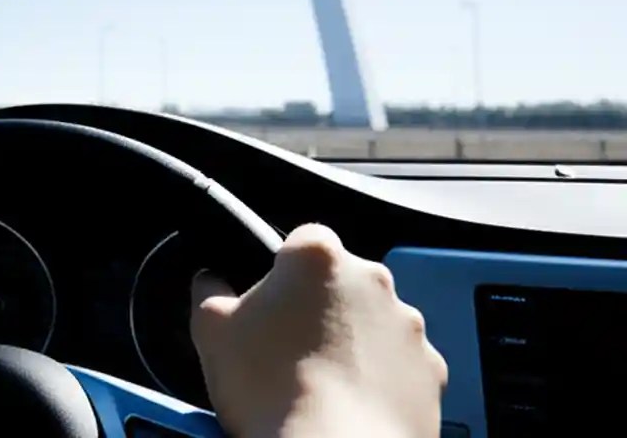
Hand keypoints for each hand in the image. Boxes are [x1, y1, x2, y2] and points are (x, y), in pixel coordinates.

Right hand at [190, 224, 447, 437]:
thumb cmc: (271, 389)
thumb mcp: (211, 329)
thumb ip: (210, 291)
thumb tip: (211, 282)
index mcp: (317, 258)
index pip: (302, 240)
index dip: (284, 269)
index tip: (273, 300)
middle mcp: (372, 280)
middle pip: (341, 281)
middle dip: (321, 307)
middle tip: (291, 347)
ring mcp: (407, 325)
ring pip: (374, 322)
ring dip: (353, 341)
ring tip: (321, 382)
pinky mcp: (431, 368)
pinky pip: (402, 363)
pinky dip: (382, 377)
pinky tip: (352, 402)